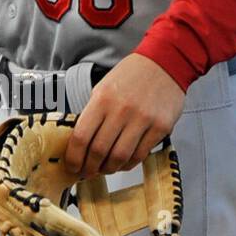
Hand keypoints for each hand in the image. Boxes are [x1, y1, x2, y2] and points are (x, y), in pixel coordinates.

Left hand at [64, 53, 185, 177]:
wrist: (164, 63)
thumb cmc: (131, 75)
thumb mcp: (103, 88)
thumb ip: (93, 113)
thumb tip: (80, 141)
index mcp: (101, 100)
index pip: (81, 136)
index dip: (73, 157)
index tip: (71, 165)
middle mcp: (121, 111)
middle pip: (99, 151)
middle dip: (89, 167)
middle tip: (85, 172)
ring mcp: (142, 120)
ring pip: (120, 157)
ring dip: (108, 169)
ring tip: (103, 169)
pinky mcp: (160, 128)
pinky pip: (140, 154)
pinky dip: (128, 164)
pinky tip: (122, 163)